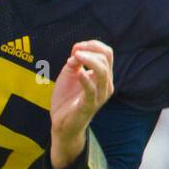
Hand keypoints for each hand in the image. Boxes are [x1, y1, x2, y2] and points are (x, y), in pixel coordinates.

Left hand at [50, 41, 113, 168]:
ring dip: (88, 60)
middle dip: (89, 50)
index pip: (106, 53)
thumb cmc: (67, 99)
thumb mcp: (69, 74)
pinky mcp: (90, 105)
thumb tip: (77, 51)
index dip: (92, 45)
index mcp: (103, 76)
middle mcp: (106, 84)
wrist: (61, 123)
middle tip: (74, 52)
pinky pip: (91, 89)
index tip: (76, 47)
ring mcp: (100, 95)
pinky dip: (85, 79)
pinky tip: (78, 72)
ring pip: (102, 71)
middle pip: (105, 59)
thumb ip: (75, 61)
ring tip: (75, 57)